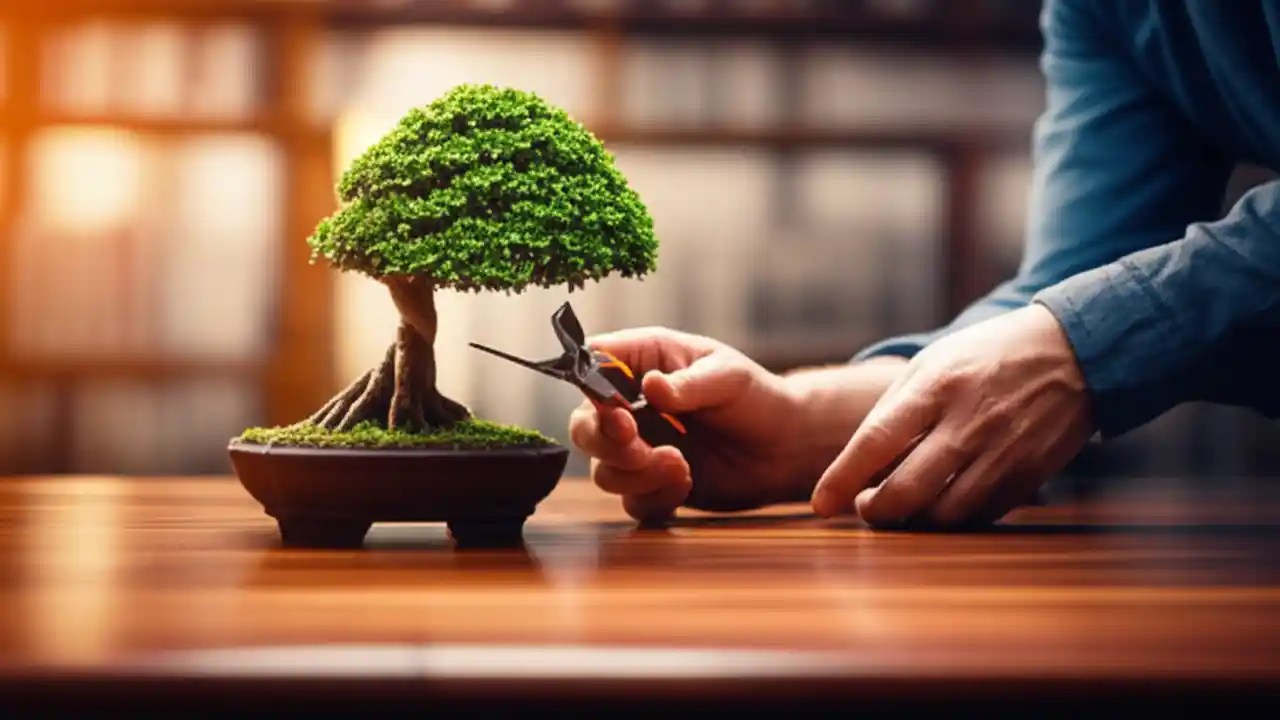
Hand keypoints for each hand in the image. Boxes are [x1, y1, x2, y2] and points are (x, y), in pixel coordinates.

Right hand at [568, 327, 813, 522]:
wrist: (785, 446)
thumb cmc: (756, 396)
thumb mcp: (727, 377)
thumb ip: (687, 384)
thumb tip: (651, 386)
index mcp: (642, 361)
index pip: (592, 365)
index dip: (591, 390)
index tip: (616, 411)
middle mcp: (631, 405)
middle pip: (583, 426)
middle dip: (605, 442)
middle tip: (639, 448)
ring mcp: (639, 447)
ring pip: (604, 470)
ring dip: (635, 474)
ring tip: (681, 465)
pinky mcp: (653, 485)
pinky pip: (632, 501)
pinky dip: (655, 497)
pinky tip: (686, 484)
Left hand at [811, 303, 1093, 528]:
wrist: (1075, 351)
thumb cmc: (987, 356)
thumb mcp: (934, 362)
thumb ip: (896, 408)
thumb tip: (858, 462)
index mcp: (936, 385)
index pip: (876, 440)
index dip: (842, 477)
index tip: (821, 504)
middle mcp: (968, 421)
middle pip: (907, 490)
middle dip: (874, 511)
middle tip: (863, 507)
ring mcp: (1002, 452)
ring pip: (944, 514)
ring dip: (911, 522)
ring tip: (897, 509)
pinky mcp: (1028, 475)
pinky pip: (979, 515)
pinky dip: (950, 519)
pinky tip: (938, 505)